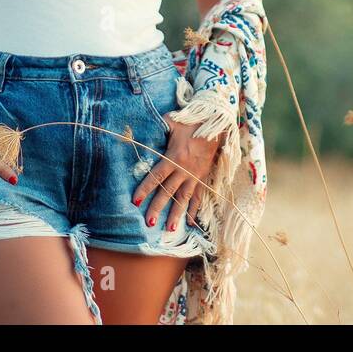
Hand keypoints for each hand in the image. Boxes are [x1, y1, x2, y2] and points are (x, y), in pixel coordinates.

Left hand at [133, 117, 222, 232]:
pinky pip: (199, 196)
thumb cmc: (192, 122)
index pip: (156, 176)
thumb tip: (145, 125)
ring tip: (169, 229)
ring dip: (176, 214)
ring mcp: (195, 176)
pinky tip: (191, 223)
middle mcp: (183, 170)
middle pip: (168, 191)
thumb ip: (159, 126)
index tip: (136, 201)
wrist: (216, 124)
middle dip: (157, 207)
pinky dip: (195, 210)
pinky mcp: (204, 177)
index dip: (145, 189)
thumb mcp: (173, 121)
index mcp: (173, 157)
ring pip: (184, 198)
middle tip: (149, 222)